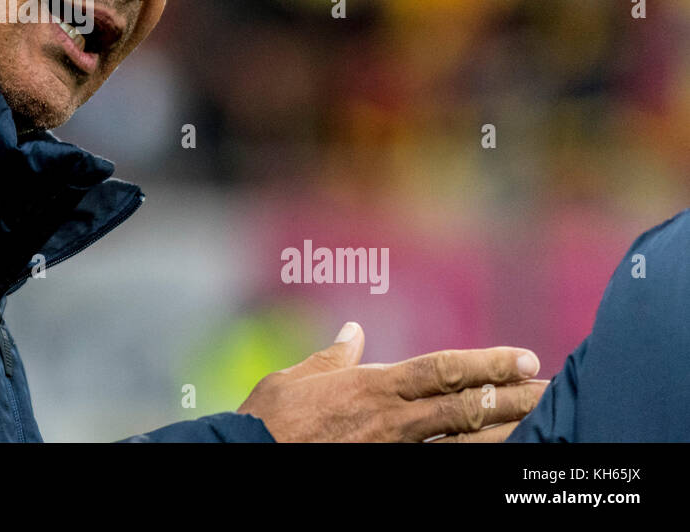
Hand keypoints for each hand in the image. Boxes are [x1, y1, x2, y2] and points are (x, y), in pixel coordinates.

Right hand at [236, 321, 547, 441]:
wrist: (251, 460)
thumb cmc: (268, 420)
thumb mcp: (294, 379)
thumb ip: (331, 357)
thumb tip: (353, 331)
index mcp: (372, 386)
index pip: (442, 369)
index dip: (487, 363)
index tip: (524, 358)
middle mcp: (391, 419)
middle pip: (465, 406)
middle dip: (512, 397)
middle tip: (552, 390)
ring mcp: (394, 452)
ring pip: (463, 443)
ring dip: (505, 431)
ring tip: (542, 423)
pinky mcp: (388, 472)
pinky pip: (441, 468)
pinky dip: (473, 462)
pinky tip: (498, 459)